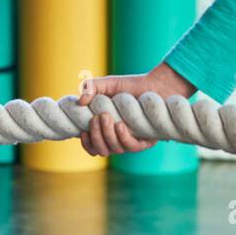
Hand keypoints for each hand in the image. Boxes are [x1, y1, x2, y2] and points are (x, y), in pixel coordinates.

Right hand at [77, 62, 196, 156]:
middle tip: (97, 118)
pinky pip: (131, 147)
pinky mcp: (146, 141)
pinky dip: (122, 137)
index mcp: (106, 129)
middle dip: (96, 136)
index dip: (86, 144)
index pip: (93, 146)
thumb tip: (80, 102)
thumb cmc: (131, 85)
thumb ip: (91, 87)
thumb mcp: (107, 84)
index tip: (82, 132)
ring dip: (107, 135)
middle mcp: (118, 138)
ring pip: (114, 150)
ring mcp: (131, 141)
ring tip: (107, 116)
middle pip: (101, 150)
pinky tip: (120, 125)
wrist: (155, 85)